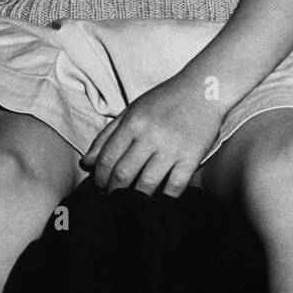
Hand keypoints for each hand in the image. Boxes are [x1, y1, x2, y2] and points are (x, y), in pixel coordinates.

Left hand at [82, 75, 222, 198]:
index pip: (107, 159)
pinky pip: (174, 186)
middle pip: (122, 175)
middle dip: (112, 192)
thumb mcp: (133, 109)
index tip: (99, 188)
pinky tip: (158, 200)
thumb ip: (108, 134)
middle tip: (111, 199)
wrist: (205, 88)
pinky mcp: (191, 157)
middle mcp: (150, 135)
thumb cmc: (166, 99)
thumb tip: (86, 162)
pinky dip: (164, 198)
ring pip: (145, 185)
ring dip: (134, 199)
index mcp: (134, 122)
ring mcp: (172, 148)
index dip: (99, 179)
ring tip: (130, 204)